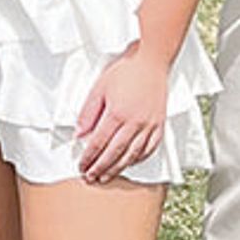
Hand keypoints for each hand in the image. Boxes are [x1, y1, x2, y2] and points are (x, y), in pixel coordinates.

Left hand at [75, 41, 167, 182]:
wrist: (151, 61)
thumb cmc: (125, 70)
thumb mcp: (99, 88)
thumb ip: (88, 113)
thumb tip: (80, 133)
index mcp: (118, 114)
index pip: (99, 143)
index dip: (89, 157)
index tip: (82, 166)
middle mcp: (135, 123)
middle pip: (115, 153)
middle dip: (101, 168)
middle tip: (91, 178)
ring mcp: (150, 126)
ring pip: (133, 154)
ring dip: (118, 168)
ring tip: (107, 176)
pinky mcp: (159, 125)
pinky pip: (149, 148)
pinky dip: (138, 159)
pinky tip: (130, 163)